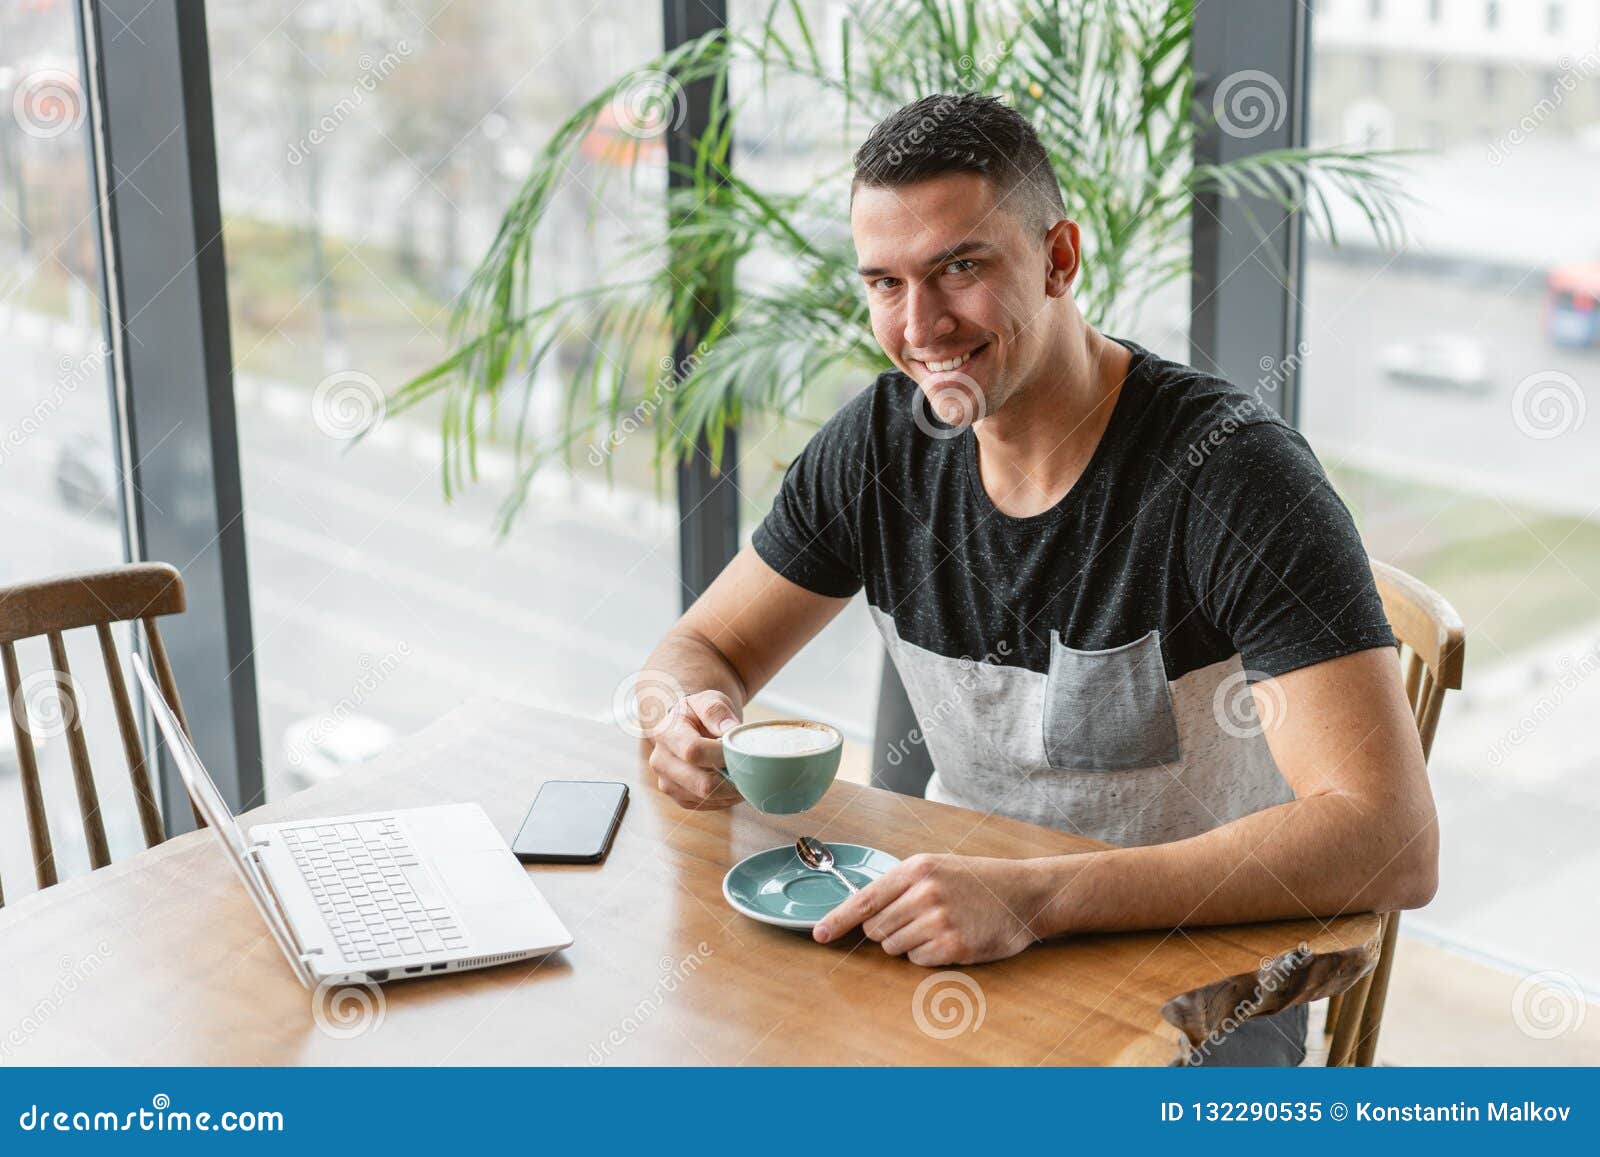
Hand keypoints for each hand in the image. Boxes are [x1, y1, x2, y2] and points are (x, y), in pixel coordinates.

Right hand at [647, 690, 744, 809]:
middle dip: (731, 778)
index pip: (694, 751)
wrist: (687, 728)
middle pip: (701, 783)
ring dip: (731, 790)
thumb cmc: (699, 714)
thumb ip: (717, 711)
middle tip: (749, 767)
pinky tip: (731, 782)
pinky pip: (707, 806)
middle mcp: (661, 762)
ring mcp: (668, 783)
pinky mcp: (679, 799)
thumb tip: (729, 731)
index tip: (739, 749)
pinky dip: (725, 798)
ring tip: (742, 773)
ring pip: (707, 798)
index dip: (722, 755)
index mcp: (666, 733)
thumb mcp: (708, 700)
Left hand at [813, 853, 1047, 965]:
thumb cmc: (978, 881)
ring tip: (940, 926)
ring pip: (895, 947)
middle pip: (876, 929)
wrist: (1026, 894)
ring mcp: (939, 921)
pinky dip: (929, 955)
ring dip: (909, 944)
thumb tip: (863, 913)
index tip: (819, 934)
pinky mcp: (954, 947)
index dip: (837, 920)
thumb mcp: (937, 868)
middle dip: (887, 930)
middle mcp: (924, 893)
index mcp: (916, 868)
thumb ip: (900, 886)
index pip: (864, 899)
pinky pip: (918, 960)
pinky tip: (951, 938)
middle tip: (917, 920)